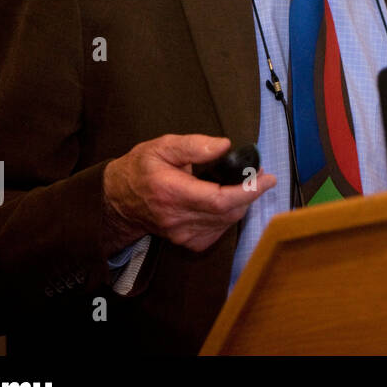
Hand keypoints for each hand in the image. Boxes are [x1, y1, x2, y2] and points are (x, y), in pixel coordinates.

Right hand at [102, 134, 276, 253]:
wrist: (119, 198)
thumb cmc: (141, 169)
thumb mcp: (162, 146)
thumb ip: (194, 145)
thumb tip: (224, 146)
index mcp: (171, 192)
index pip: (218, 199)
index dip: (248, 191)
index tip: (268, 178)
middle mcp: (176, 218)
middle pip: (227, 213)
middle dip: (250, 193)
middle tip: (259, 173)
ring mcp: (181, 234)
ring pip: (226, 223)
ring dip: (242, 203)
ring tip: (246, 183)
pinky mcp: (185, 241)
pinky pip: (218, 232)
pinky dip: (229, 216)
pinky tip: (226, 201)